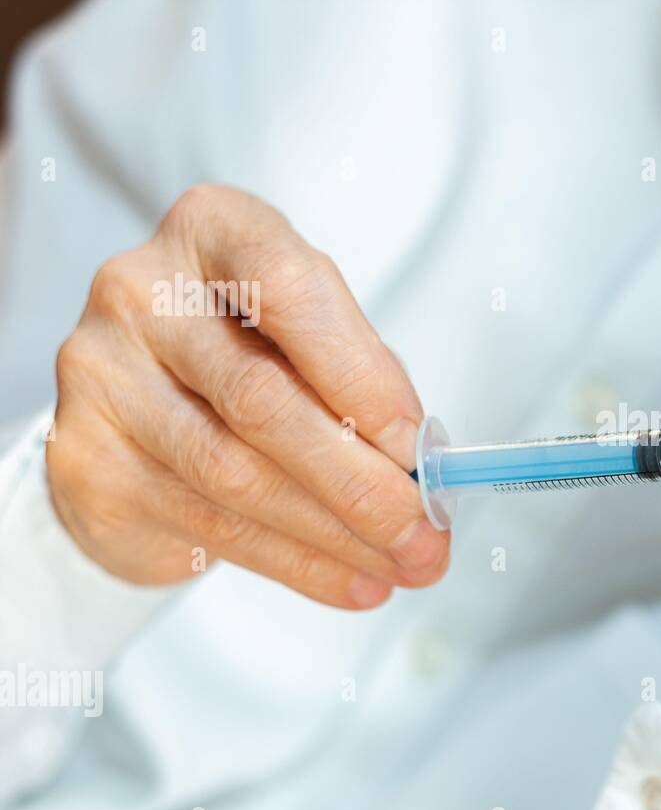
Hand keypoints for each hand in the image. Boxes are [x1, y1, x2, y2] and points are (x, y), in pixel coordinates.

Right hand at [47, 185, 447, 608]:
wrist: (141, 409)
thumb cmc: (249, 353)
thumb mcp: (309, 336)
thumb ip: (362, 380)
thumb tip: (423, 464)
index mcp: (214, 231)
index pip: (288, 286)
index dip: (359, 372)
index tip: (415, 443)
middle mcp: (142, 291)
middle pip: (261, 399)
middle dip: (360, 481)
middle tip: (423, 532)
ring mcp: (101, 374)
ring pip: (235, 475)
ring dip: (335, 534)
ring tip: (401, 563)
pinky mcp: (87, 459)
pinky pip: (208, 525)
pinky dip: (296, 562)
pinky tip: (349, 579)